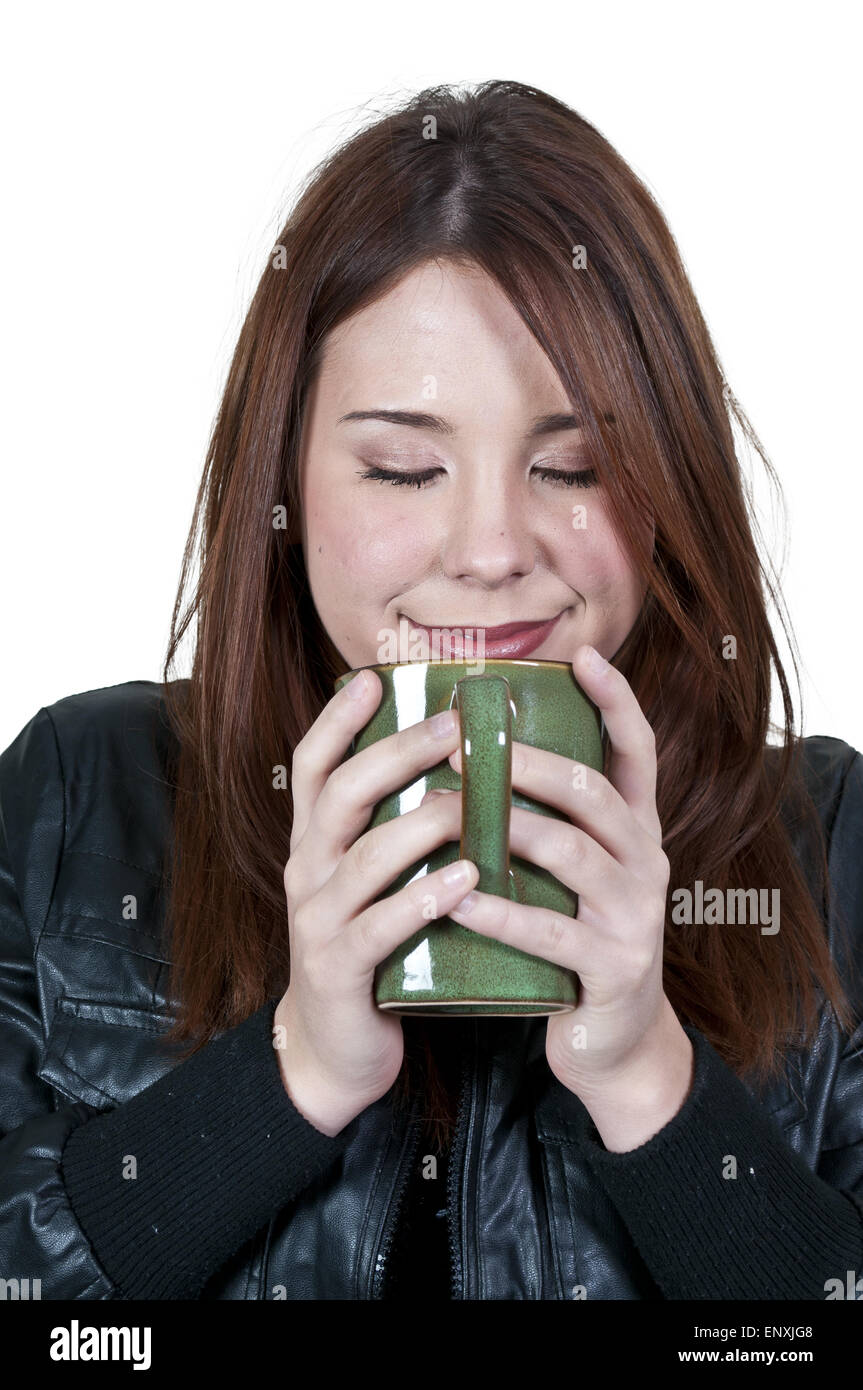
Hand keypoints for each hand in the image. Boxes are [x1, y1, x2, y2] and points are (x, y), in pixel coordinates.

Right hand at [274, 669, 479, 1136]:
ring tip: (471, 802)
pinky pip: (380, 926)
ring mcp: (317, 921)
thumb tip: (452, 763)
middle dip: (397, 754)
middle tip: (453, 726)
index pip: (312, 766)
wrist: (334, 1049)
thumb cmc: (370, 948)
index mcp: (314, 843)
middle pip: (341, 796)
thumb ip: (393, 828)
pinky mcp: (339, 969)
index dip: (337, 721)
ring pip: (364, 858)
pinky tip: (465, 878)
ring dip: (420, 825)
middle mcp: (306, 871)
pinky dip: (423, 898)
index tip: (372, 678)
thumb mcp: (370, 881)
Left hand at [440, 643, 693, 1149]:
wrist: (611, 1039)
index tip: (582, 655)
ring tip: (451, 811)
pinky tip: (456, 900)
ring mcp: (634, 917)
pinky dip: (500, 912)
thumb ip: (548, 819)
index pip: (638, 751)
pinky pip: (552, 931)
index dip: (616, 701)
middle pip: (594, 793)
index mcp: (636, 831)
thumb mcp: (575, 873)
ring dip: (509, 825)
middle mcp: (645, 862)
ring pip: (574, 853)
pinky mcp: (612, 968)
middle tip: (467, 742)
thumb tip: (479, 746)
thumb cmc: (573, 936)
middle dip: (531, 762)